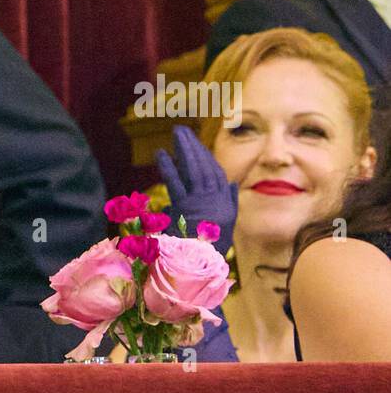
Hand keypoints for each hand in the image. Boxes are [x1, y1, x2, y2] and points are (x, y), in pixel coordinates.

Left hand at [155, 124, 236, 256]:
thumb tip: (230, 184)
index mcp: (223, 200)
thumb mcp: (226, 223)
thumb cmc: (214, 245)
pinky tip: (162, 153)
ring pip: (193, 169)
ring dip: (184, 149)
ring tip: (176, 133)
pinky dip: (169, 166)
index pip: (215, 172)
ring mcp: (200, 201)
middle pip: (204, 165)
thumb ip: (228, 201)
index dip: (206, 157)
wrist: (205, 262)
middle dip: (193, 146)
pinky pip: (176, 182)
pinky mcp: (185, 206)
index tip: (197, 145)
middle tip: (182, 130)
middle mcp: (214, 197)